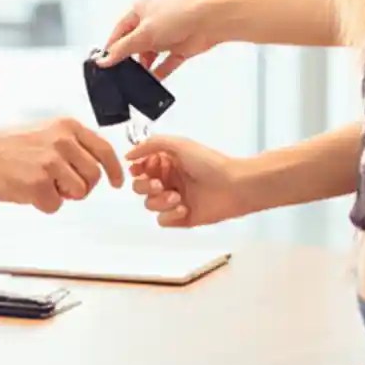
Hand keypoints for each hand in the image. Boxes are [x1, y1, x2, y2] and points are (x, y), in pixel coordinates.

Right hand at [0, 118, 124, 212]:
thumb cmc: (4, 146)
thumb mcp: (43, 132)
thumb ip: (69, 144)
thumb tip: (92, 166)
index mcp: (66, 127)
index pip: (104, 149)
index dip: (114, 169)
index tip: (117, 181)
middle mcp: (63, 141)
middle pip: (94, 176)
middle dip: (82, 187)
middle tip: (60, 186)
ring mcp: (51, 162)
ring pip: (79, 193)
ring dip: (62, 195)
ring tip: (40, 184)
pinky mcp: (39, 183)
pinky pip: (56, 206)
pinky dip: (43, 204)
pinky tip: (27, 190)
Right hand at [97, 0, 217, 78]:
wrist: (210, 21)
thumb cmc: (178, 16)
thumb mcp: (143, 34)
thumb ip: (123, 49)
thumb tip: (104, 60)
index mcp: (139, 11)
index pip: (119, 32)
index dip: (111, 48)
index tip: (104, 64)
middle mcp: (151, 23)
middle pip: (133, 45)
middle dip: (129, 59)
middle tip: (120, 74)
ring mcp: (165, 36)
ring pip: (149, 56)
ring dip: (144, 67)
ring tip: (137, 79)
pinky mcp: (178, 48)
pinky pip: (165, 64)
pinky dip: (159, 72)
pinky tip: (152, 81)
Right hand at [125, 136, 260, 226]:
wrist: (235, 186)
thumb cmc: (211, 164)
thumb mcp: (179, 144)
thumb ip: (151, 144)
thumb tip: (129, 155)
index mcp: (168, 162)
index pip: (140, 168)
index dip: (138, 169)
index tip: (142, 169)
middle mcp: (170, 180)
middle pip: (140, 187)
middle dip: (145, 186)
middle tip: (159, 185)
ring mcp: (175, 200)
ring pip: (149, 205)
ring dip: (160, 201)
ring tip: (177, 197)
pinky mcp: (182, 217)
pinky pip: (162, 221)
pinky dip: (170, 215)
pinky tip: (184, 208)